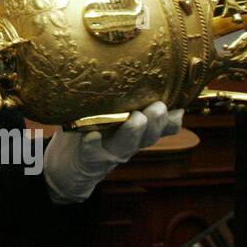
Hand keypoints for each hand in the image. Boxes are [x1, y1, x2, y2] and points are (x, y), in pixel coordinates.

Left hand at [44, 102, 182, 202]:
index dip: (172, 121)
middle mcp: (128, 144)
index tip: (179, 108)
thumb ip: (131, 102)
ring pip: (126, 145)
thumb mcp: (115, 117)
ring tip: (136, 119)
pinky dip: (92, 145)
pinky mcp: (88, 159)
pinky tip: (91, 136)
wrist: (67, 166)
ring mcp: (110, 153)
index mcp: (138, 132)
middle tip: (158, 107)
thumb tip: (148, 79)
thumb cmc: (94, 132)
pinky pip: (91, 153)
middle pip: (148, 136)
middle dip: (155, 122)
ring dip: (132, 132)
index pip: (163, 128)